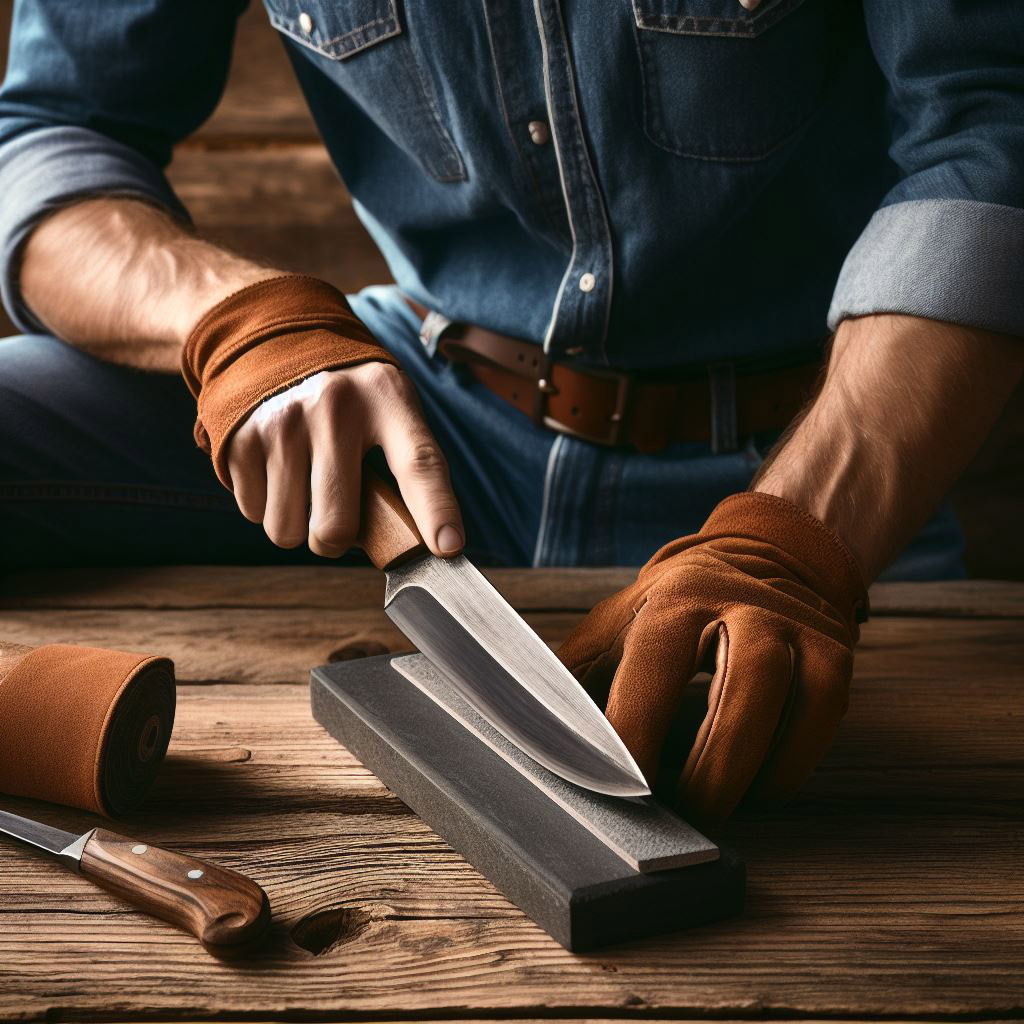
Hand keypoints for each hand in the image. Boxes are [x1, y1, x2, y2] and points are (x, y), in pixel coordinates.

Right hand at [181, 275, 462, 559]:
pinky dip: (267, 505)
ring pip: (287, 531)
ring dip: (297, 526)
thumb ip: (403, 467)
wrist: (274, 343)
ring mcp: (282, 422)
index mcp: (386, 398)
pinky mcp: (241, 437)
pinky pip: (254, 513)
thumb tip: (416, 543)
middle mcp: (333, 407)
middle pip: (337, 524)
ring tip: (306, 484)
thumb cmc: (351, 400)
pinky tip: (278, 470)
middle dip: (336, 542)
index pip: (419, 462)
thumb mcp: (389, 410)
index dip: (436, 510)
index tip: (448, 548)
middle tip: (340, 522)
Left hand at [557, 492, 865, 821]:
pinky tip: (761, 788)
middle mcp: (742, 605)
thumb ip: (576, 673)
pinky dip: (793, 763)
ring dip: (754, 768)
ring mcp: (794, 627)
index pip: (658, 664)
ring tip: (719, 809)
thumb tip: (526, 728)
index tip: (622, 785)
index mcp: (675, 597)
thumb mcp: (617, 623)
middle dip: (713, 764)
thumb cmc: (673, 605)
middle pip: (744, 684)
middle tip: (681, 814)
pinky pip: (823, 716)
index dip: (640, 728)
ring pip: (795, 700)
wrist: (762, 557)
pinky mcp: (832, 651)